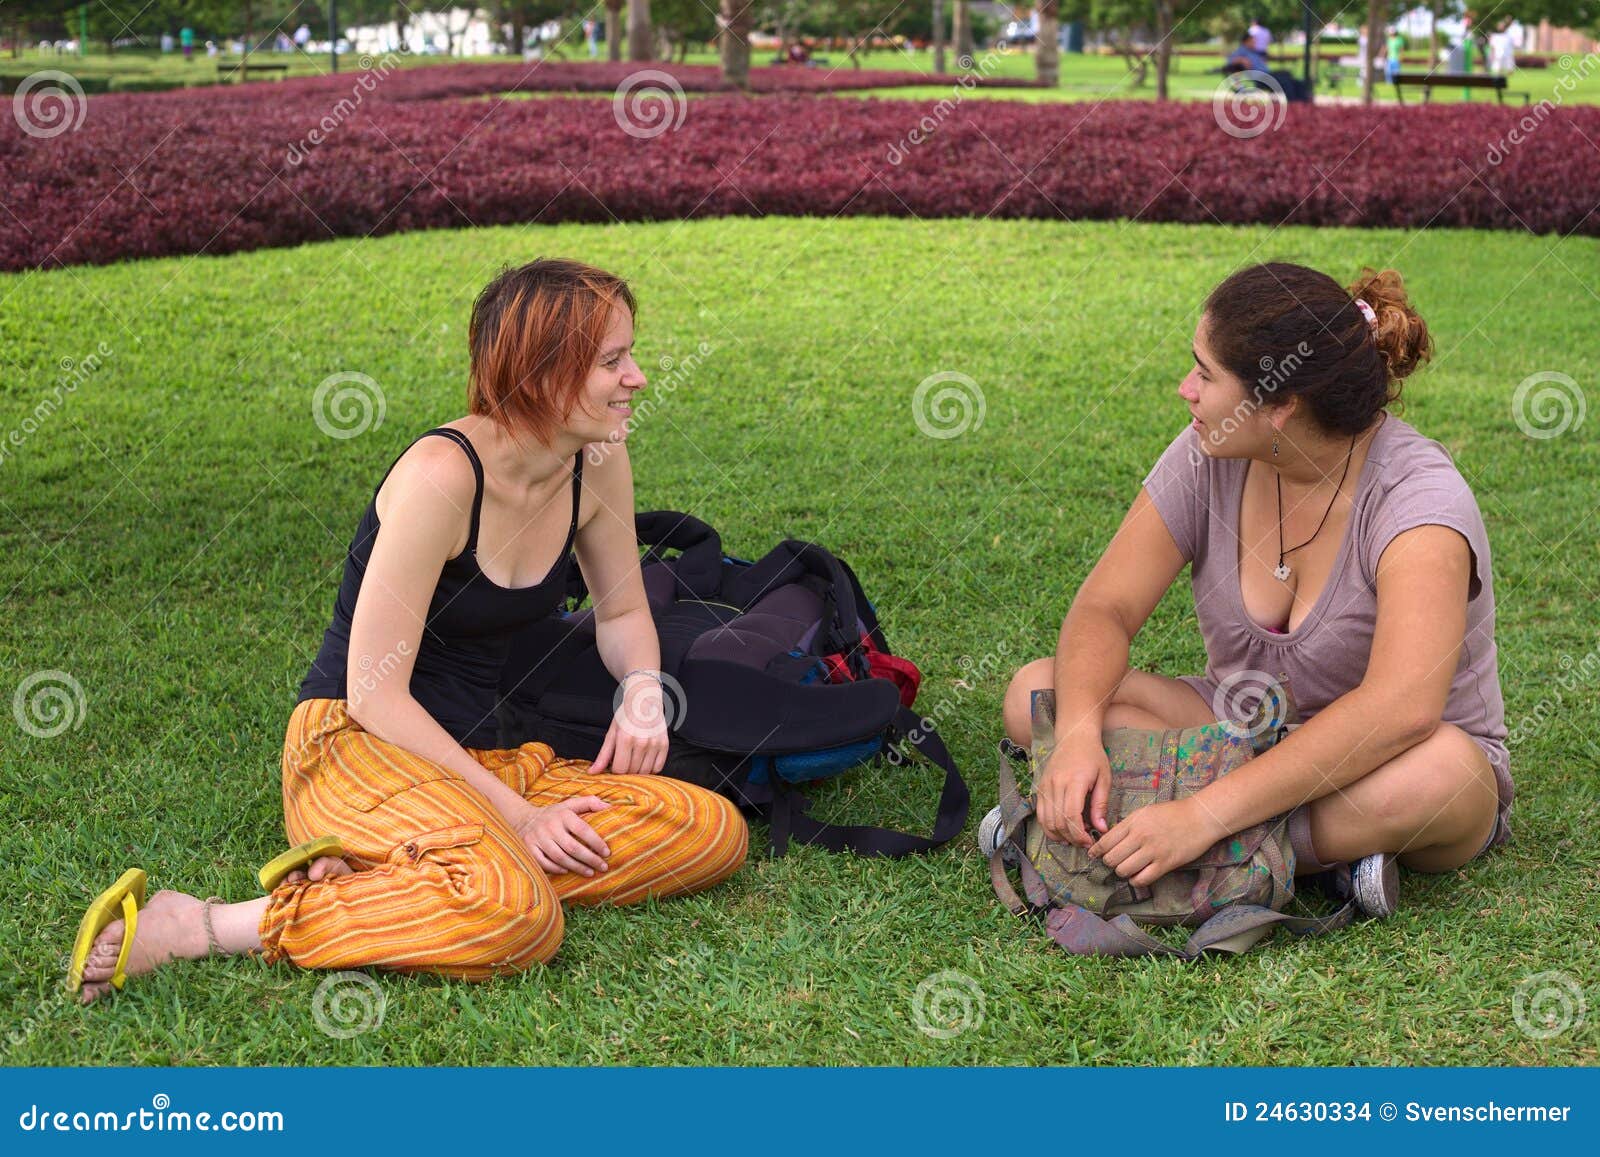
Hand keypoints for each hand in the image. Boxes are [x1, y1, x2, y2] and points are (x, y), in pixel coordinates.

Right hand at [511, 797, 611, 877]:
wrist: (524, 819)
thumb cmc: (555, 814)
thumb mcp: (570, 804)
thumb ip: (589, 803)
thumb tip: (609, 806)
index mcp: (563, 815)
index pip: (583, 829)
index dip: (596, 842)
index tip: (607, 853)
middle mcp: (550, 826)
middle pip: (573, 847)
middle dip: (590, 859)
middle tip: (603, 867)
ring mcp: (538, 838)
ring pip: (560, 857)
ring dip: (577, 867)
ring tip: (590, 872)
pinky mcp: (529, 848)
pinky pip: (544, 863)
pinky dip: (556, 869)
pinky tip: (567, 872)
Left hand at [589, 675, 668, 774]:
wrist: (644, 701)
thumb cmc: (626, 716)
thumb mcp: (612, 733)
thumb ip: (603, 755)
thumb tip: (592, 772)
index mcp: (625, 739)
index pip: (619, 769)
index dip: (614, 770)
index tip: (614, 764)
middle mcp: (642, 742)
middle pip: (632, 771)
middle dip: (626, 770)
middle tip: (624, 760)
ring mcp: (655, 744)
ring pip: (645, 772)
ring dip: (638, 771)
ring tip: (633, 760)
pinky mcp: (664, 745)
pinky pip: (657, 768)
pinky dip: (650, 769)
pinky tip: (644, 760)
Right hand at [1034, 735, 1111, 847]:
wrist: (1074, 737)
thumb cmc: (1093, 756)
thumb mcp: (1104, 778)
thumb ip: (1100, 805)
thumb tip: (1102, 829)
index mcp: (1073, 781)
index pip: (1071, 816)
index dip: (1079, 834)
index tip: (1090, 842)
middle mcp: (1055, 784)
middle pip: (1058, 821)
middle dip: (1071, 838)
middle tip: (1084, 842)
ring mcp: (1045, 786)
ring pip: (1046, 821)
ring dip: (1059, 835)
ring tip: (1073, 838)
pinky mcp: (1040, 788)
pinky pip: (1040, 814)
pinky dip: (1049, 827)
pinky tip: (1062, 831)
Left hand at [1088, 796, 1227, 888]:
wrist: (1201, 817)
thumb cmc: (1173, 813)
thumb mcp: (1145, 812)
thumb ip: (1128, 825)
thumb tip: (1110, 841)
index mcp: (1133, 822)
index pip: (1105, 841)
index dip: (1096, 851)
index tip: (1094, 855)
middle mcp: (1140, 836)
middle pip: (1111, 858)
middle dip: (1109, 863)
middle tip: (1114, 862)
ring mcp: (1153, 851)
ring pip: (1124, 870)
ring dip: (1122, 872)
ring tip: (1127, 868)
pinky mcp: (1166, 863)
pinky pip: (1142, 879)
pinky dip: (1136, 880)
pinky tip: (1138, 875)